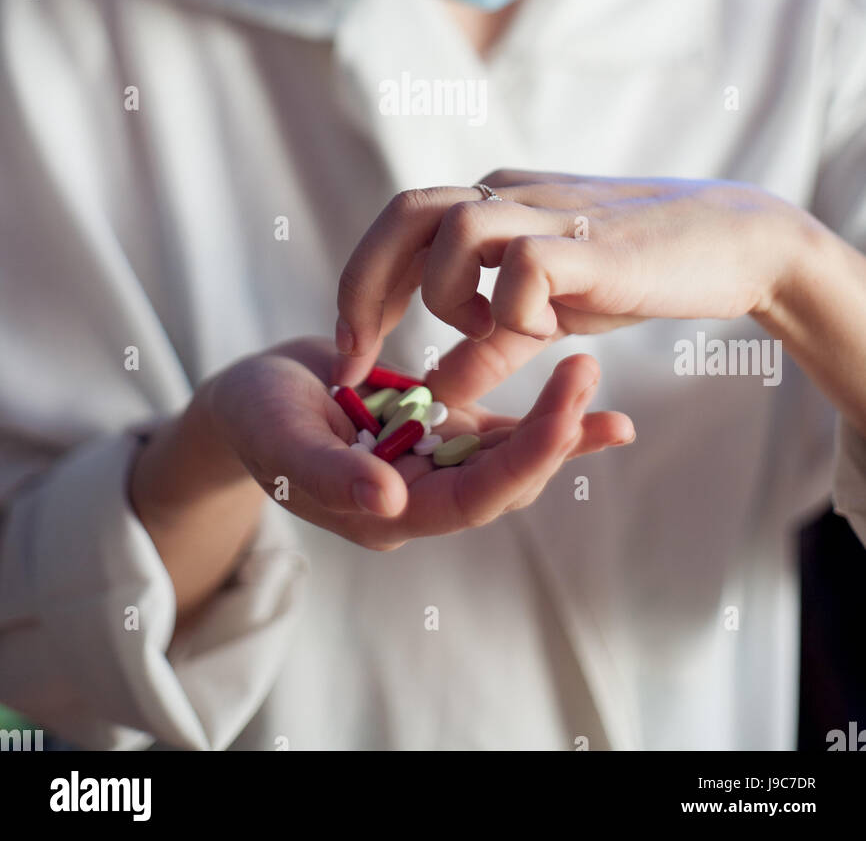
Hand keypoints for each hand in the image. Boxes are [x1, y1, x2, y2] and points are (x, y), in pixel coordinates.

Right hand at [205, 334, 633, 550]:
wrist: (250, 396)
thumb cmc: (255, 418)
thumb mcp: (281, 440)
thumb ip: (331, 474)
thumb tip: (390, 503)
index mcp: (385, 511)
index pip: (472, 499)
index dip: (524, 461)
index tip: (567, 416)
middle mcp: (420, 496)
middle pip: (504, 481)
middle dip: (554, 436)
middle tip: (589, 377)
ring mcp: (432, 462)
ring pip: (510, 459)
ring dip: (560, 432)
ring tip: (615, 410)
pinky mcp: (437, 428)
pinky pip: (497, 432)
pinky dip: (540, 420)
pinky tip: (583, 403)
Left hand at [334, 171, 808, 402]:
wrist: (729, 241)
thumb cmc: (634, 271)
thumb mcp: (545, 312)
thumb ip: (489, 343)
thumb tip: (436, 384)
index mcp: (492, 202)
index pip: (398, 225)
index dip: (361, 286)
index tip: (351, 352)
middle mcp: (509, 195)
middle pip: (405, 211)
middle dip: (366, 286)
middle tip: (359, 355)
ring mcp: (550, 212)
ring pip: (456, 231)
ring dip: (453, 295)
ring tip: (493, 331)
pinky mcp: (591, 242)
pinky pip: (524, 267)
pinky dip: (517, 309)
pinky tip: (547, 330)